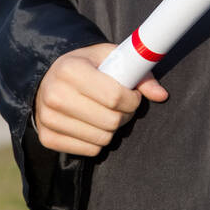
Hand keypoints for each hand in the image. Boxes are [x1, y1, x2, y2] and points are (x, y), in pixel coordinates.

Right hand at [32, 42, 168, 155]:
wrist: (49, 79)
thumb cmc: (87, 65)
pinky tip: (93, 124)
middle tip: (123, 106)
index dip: (132, 99)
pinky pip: (89, 151)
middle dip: (125, 115)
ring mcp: (48, 118)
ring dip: (113, 130)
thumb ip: (138, 73)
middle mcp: (55, 95)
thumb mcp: (111, 58)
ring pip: (101, 139)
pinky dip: (97, 141)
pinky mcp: (47, 138)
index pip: (114, 96)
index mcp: (70, 69)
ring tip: (108, 114)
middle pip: (110, 121)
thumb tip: (162, 95)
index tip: (133, 95)